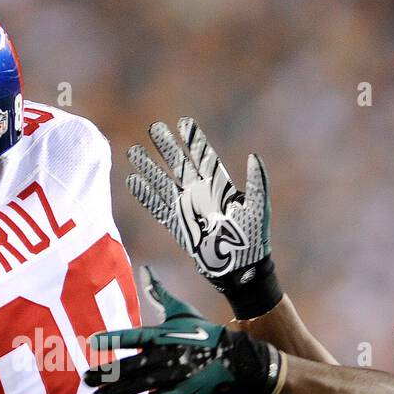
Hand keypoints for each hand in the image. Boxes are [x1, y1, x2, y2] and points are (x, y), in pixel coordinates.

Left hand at [83, 268, 285, 393]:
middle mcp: (165, 356)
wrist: (234, 358)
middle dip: (106, 373)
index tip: (91, 342)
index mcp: (163, 335)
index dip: (111, 339)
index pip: (132, 336)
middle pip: (129, 366)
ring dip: (114, 392)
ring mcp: (173, 377)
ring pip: (138, 386)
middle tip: (85, 378)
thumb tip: (145, 270)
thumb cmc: (204, 332)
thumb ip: (159, 293)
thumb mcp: (181, 310)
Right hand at [126, 118, 270, 280]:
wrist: (240, 270)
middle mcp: (201, 196)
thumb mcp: (260, 208)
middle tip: (154, 128)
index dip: (193, 141)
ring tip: (134, 152)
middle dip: (167, 148)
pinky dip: (145, 196)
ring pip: (164, 184)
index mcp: (220, 188)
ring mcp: (188, 210)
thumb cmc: (254, 240)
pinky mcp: (178, 227)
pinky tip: (133, 181)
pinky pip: (158, 208)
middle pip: (180, 166)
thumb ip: (258, 182)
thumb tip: (254, 156)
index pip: (204, 158)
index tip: (182, 123)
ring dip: (150, 168)